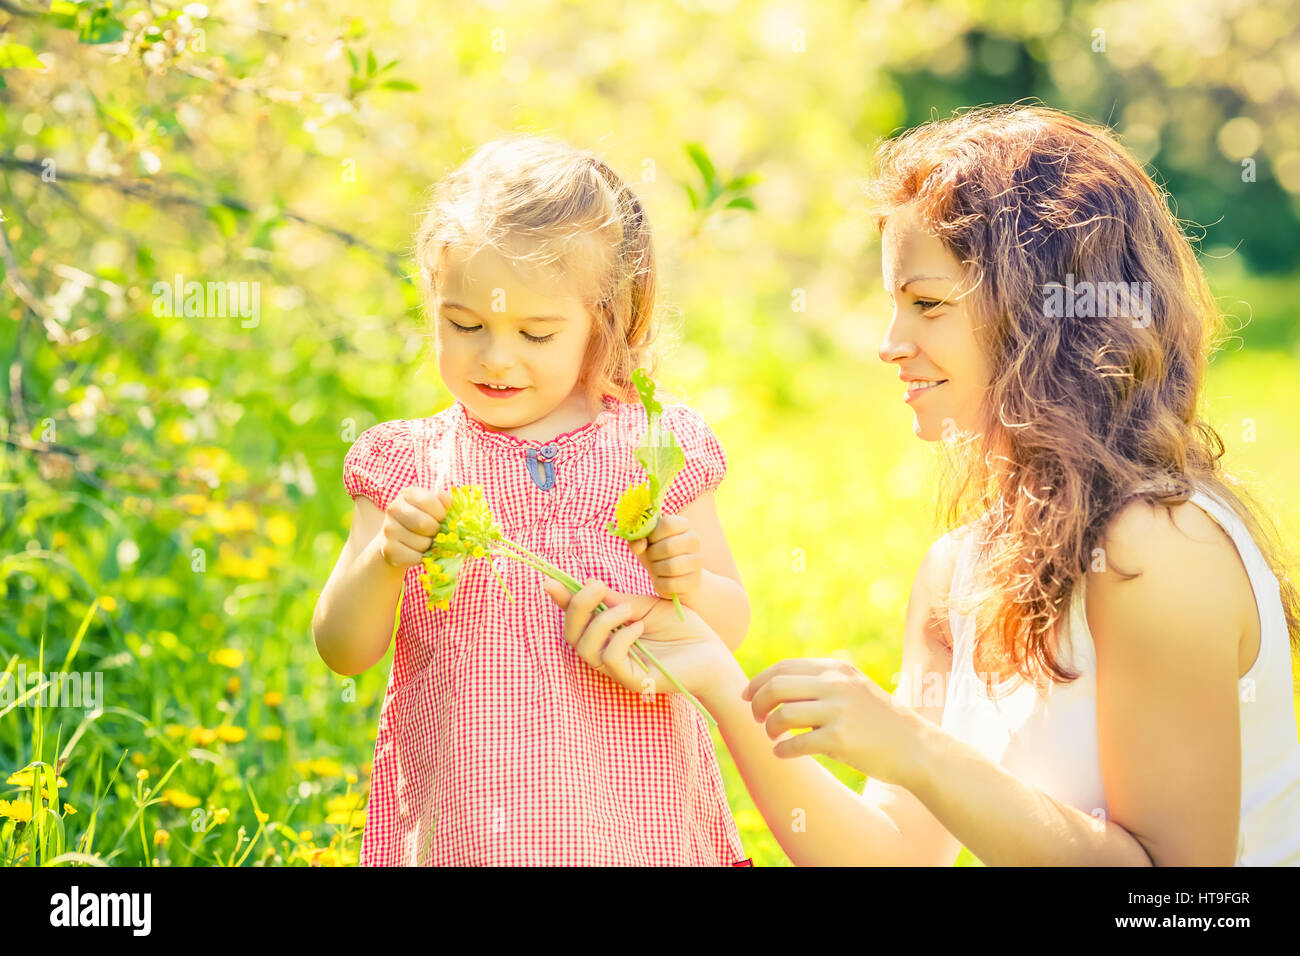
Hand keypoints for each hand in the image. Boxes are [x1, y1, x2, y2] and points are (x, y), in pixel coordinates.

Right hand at [378, 485, 452, 569]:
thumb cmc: (423, 520)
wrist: (399, 541)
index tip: (441, 518)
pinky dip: (421, 558)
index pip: (428, 501)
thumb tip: (447, 499)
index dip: (440, 513)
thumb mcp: (434, 507)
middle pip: (424, 523)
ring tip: (424, 542)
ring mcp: (388, 529)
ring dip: (429, 546)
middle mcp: (393, 508)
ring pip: (422, 543)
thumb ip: (443, 501)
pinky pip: (415, 557)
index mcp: (407, 494)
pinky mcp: (388, 549)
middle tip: (433, 532)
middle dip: (435, 531)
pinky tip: (415, 552)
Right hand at [541, 577, 730, 705]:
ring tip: (627, 608)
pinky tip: (638, 627)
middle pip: (572, 636)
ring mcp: (619, 669)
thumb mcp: (645, 606)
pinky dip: (619, 638)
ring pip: (586, 650)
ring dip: (601, 622)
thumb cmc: (682, 629)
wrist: (712, 652)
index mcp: (610, 634)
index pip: (577, 620)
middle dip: (577, 607)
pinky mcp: (633, 681)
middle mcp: (609, 653)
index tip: (549, 582)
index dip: (562, 602)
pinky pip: (611, 659)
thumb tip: (586, 583)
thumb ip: (616, 599)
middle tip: (596, 586)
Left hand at [629, 514, 701, 602]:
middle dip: (652, 555)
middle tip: (652, 557)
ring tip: (657, 568)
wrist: (672, 577)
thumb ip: (636, 538)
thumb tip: (638, 547)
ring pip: (670, 567)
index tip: (650, 541)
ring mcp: (697, 561)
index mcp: (683, 525)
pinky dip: (659, 584)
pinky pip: (670, 584)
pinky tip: (662, 580)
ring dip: (656, 570)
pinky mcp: (694, 581)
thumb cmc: (656, 554)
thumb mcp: (644, 542)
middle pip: (669, 547)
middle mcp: (694, 540)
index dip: (653, 535)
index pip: (668, 524)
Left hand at [742, 658, 927, 786]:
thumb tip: (775, 689)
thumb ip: (821, 684)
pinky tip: (781, 753)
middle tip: (756, 718)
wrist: (915, 747)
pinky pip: (796, 744)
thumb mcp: (853, 688)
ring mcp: (838, 712)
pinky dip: (782, 750)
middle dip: (758, 703)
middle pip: (777, 687)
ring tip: (772, 736)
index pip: (783, 667)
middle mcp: (836, 685)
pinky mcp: (840, 740)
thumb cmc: (878, 721)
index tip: (747, 696)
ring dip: (769, 727)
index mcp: (837, 669)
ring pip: (783, 714)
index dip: (758, 681)